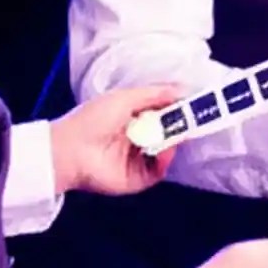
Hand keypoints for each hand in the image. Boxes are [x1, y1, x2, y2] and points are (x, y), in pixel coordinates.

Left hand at [49, 84, 181, 195]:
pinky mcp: (137, 179)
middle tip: (195, 119)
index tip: (192, 102)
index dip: (176, 108)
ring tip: (180, 132)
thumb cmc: (95, 119)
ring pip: (165, 151)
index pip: (160, 113)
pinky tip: (166, 150)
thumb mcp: (125, 97)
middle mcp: (136, 139)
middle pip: (166, 133)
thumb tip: (182, 89)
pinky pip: (158, 170)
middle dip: (180, 126)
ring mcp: (137, 160)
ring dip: (174, 142)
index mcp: (131, 118)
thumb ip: (155, 93)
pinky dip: (165, 160)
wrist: (72, 151)